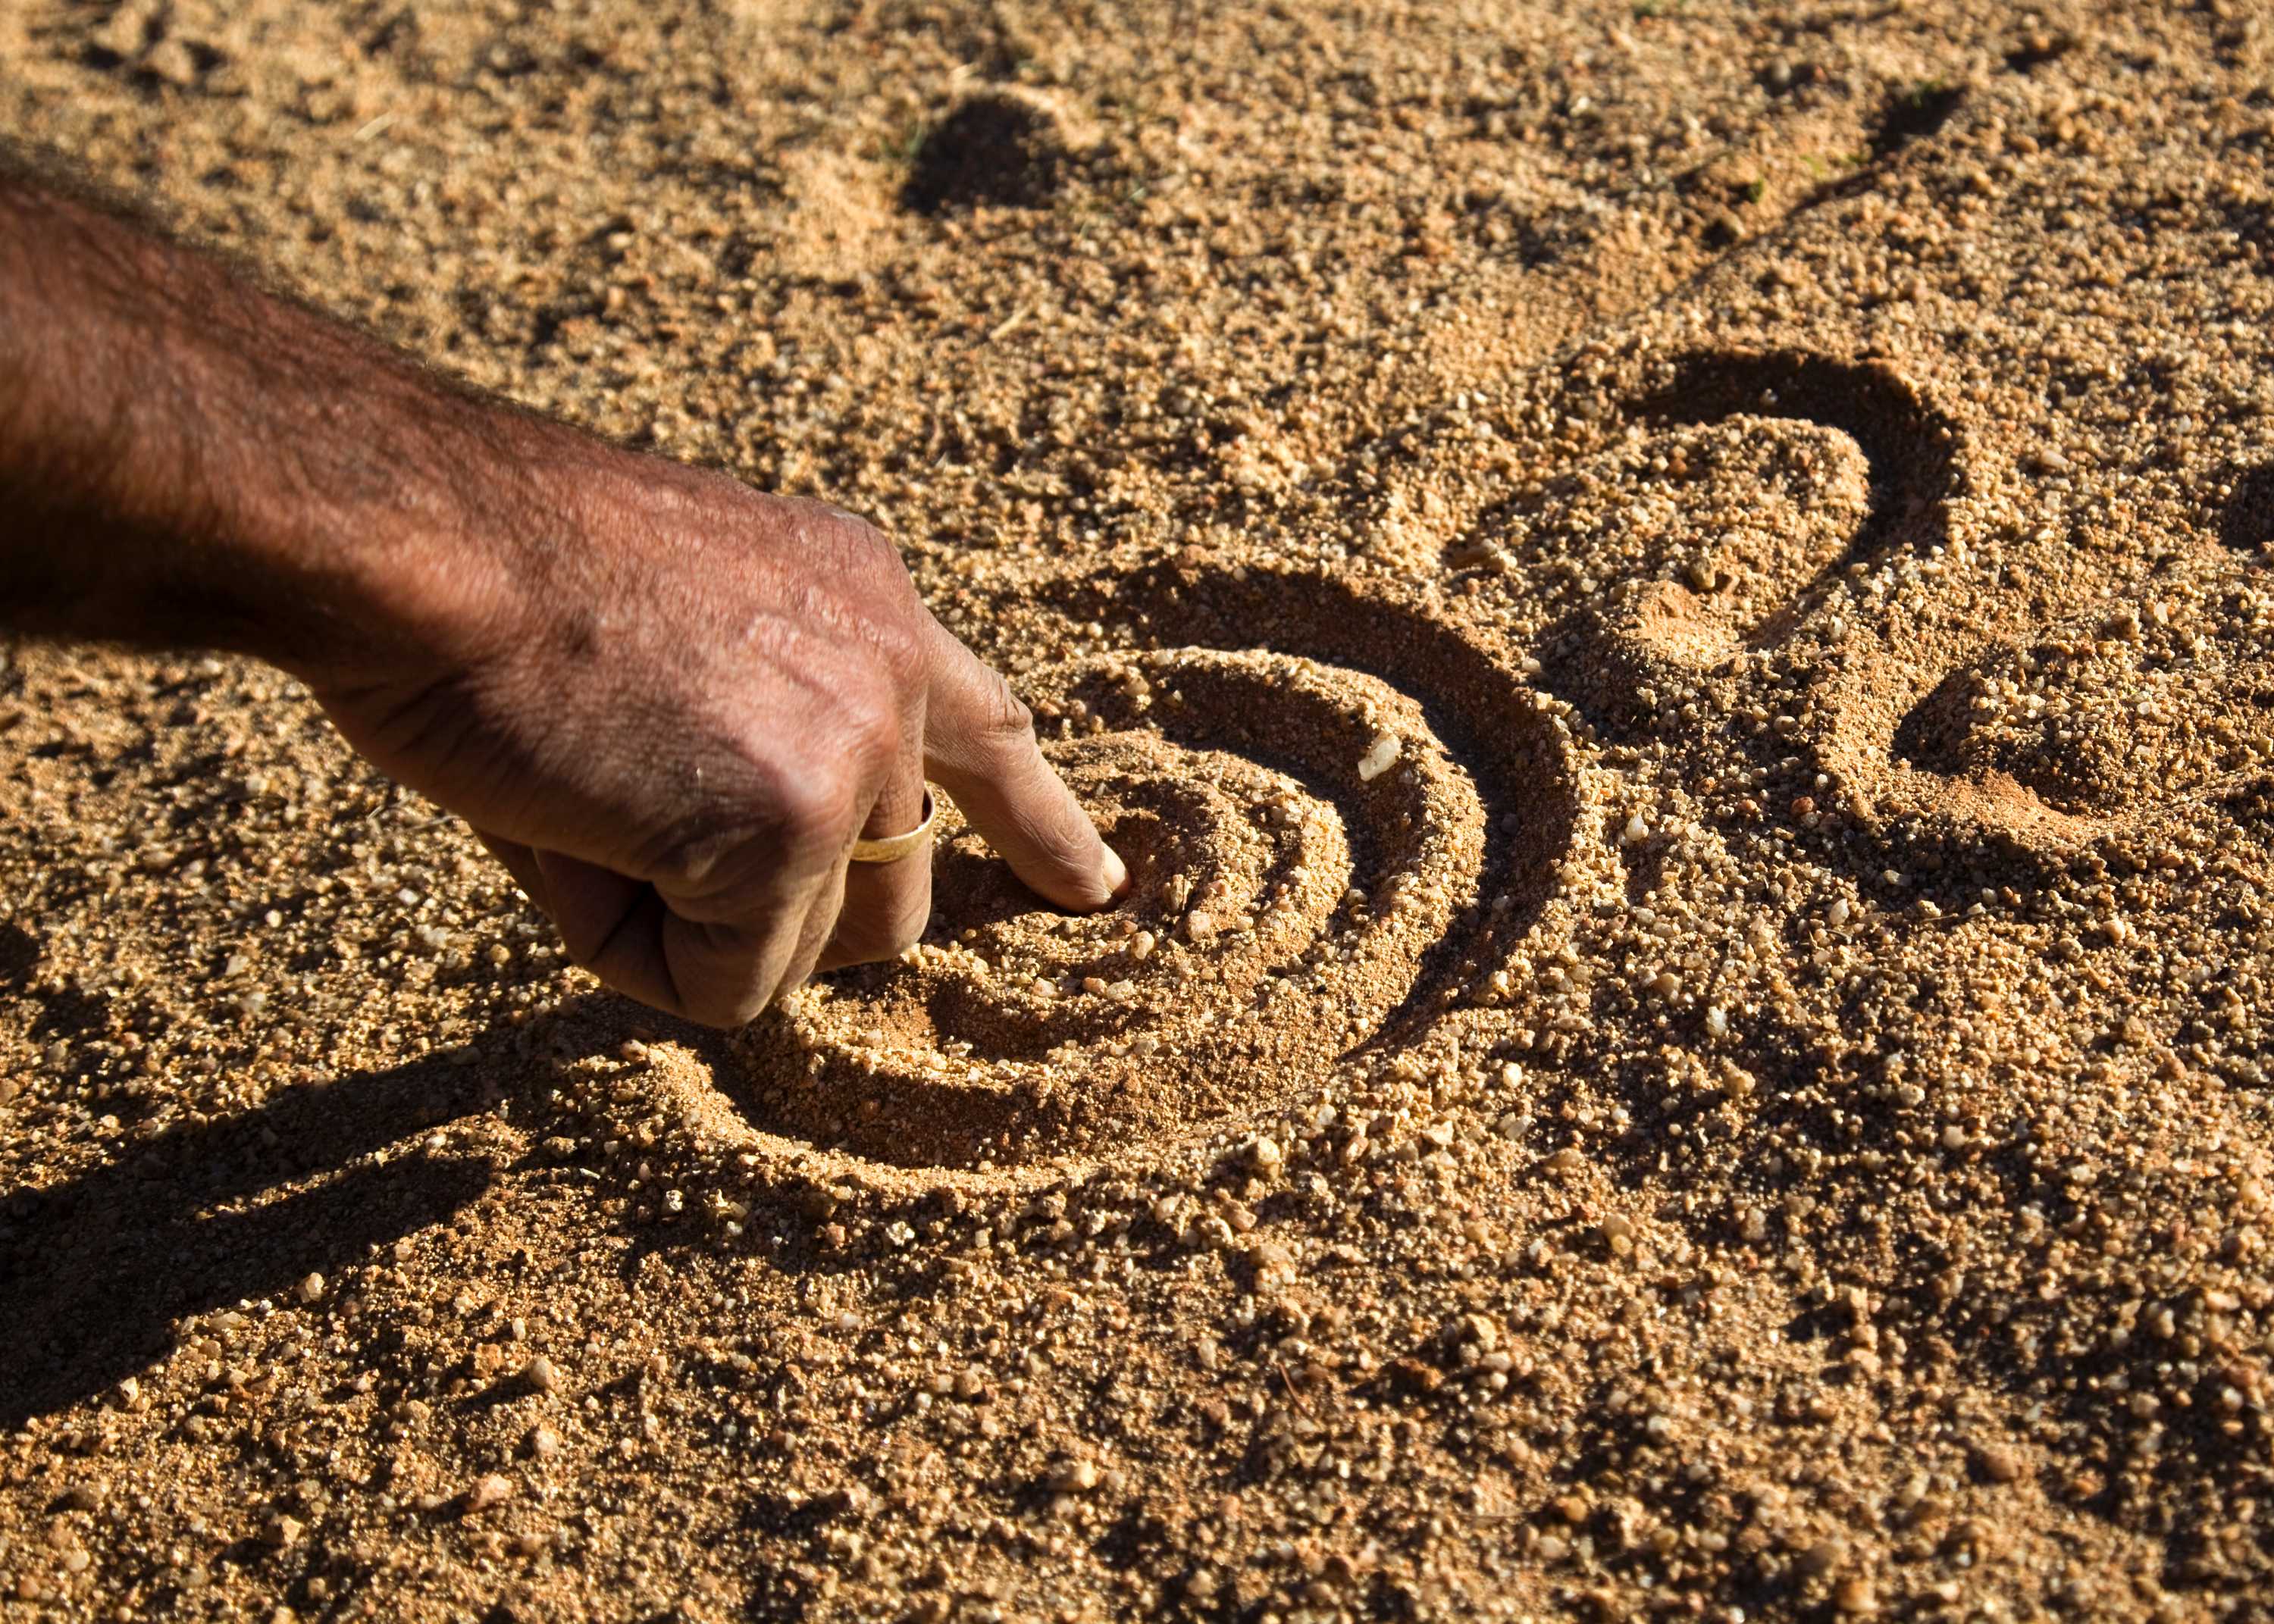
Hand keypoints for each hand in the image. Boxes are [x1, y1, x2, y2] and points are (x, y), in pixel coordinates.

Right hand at [309, 429, 1125, 1026]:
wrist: (422, 537)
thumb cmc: (493, 580)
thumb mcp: (677, 624)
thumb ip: (760, 730)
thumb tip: (759, 895)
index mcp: (864, 600)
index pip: (990, 731)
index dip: (1039, 822)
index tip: (1095, 887)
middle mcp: (892, 671)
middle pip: (886, 899)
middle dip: (768, 918)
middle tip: (628, 838)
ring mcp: (854, 750)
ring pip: (802, 954)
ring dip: (681, 926)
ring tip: (576, 795)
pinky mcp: (791, 828)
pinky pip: (723, 987)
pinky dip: (625, 949)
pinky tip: (563, 828)